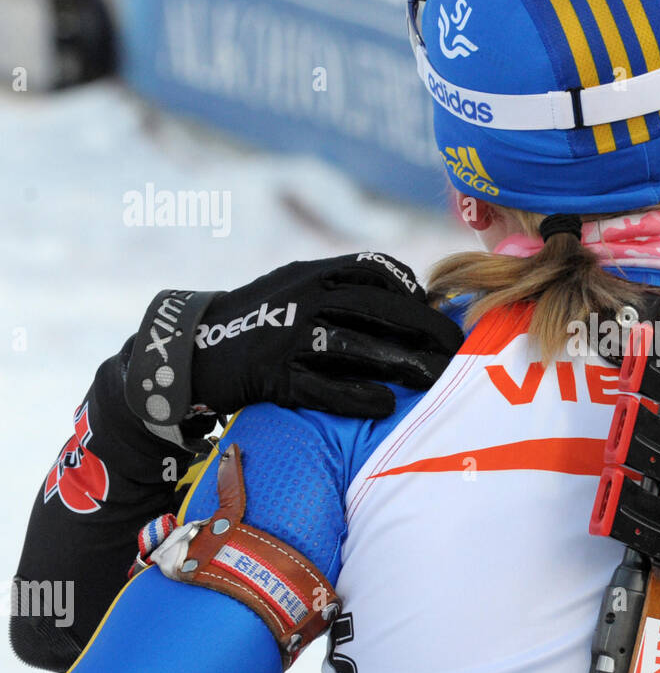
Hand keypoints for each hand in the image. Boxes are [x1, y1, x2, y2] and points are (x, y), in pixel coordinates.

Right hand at [123, 253, 462, 436]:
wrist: (190, 349)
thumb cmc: (259, 320)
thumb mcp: (296, 287)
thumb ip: (341, 289)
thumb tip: (409, 302)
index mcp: (311, 271)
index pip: (374, 268)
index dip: (409, 288)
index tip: (430, 308)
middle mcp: (303, 297)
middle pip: (377, 309)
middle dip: (423, 328)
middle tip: (455, 349)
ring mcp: (287, 336)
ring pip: (356, 346)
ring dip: (402, 363)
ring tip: (433, 379)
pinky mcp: (273, 376)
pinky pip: (324, 388)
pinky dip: (358, 396)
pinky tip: (386, 404)